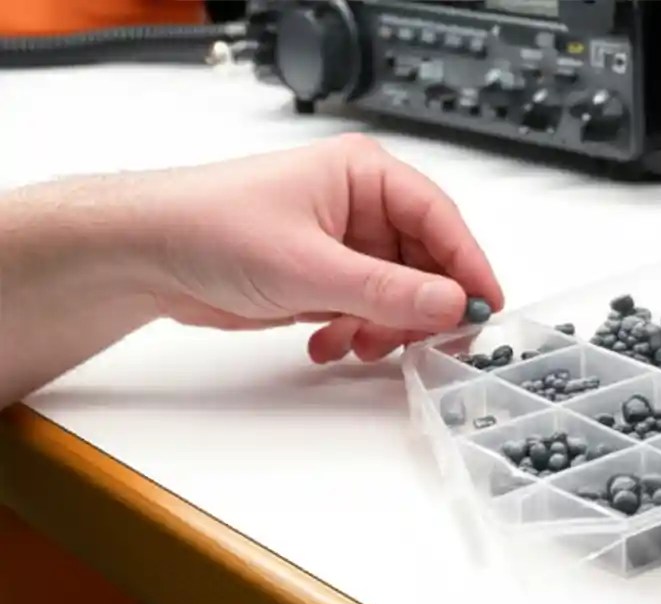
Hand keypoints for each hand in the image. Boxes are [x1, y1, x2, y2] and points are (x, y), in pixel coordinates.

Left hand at [128, 133, 502, 362]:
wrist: (146, 256)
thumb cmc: (212, 229)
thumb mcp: (310, 266)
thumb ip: (389, 290)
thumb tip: (453, 304)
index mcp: (365, 175)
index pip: (441, 219)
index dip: (469, 265)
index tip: (487, 306)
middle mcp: (361, 206)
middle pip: (426, 262)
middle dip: (422, 308)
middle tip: (423, 344)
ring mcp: (344, 245)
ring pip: (400, 294)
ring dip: (386, 328)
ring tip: (356, 344)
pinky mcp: (325, 279)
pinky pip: (368, 311)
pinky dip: (358, 334)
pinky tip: (327, 345)